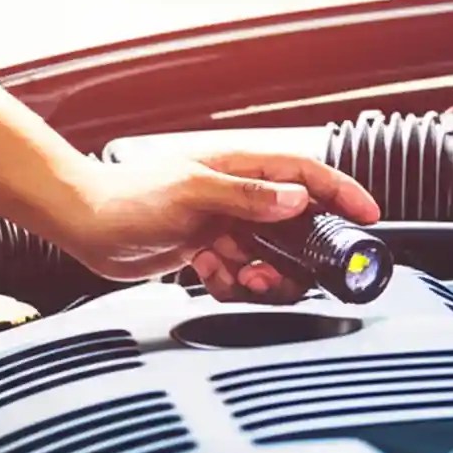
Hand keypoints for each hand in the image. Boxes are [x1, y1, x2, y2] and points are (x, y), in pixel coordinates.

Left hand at [61, 152, 379, 302]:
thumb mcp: (193, 191)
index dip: (342, 193)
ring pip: (269, 257)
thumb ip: (247, 196)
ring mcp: (225, 224)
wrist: (84, 223)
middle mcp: (238, 196)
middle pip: (295, 226)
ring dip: (260, 276)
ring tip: (237, 277)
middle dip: (294, 257)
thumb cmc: (127, 197)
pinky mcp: (209, 251)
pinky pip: (240, 275)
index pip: (307, 175)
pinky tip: (209, 275)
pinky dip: (231, 283)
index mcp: (241, 169)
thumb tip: (296, 199)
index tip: (368, 215)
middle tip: (277, 274)